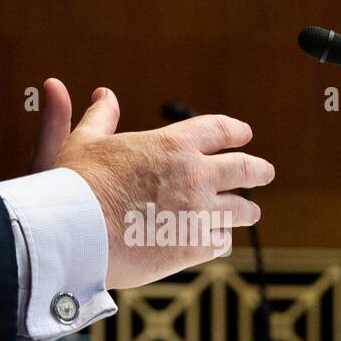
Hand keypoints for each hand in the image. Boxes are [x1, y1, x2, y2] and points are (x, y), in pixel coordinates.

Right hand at [40, 84, 274, 289]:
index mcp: (173, 144)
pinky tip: (214, 240)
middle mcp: (195, 175)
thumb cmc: (76, 183)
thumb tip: (104, 94)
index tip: (244, 134)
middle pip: (246, 169)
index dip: (236, 131)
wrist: (75, 232)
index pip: (221, 130)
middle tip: (265, 172)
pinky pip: (221, 242)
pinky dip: (218, 239)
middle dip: (259, 170)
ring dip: (245, 211)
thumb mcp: (86, 140)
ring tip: (248, 214)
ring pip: (241, 211)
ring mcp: (199, 212)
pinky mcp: (194, 247)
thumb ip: (101, 116)